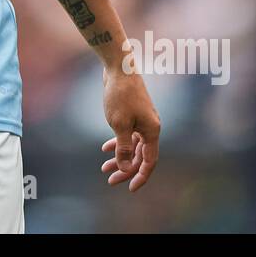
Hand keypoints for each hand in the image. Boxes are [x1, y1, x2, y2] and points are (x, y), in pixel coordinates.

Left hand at [99, 66, 160, 191]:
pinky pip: (128, 135)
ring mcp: (142, 120)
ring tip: (103, 167)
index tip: (129, 188)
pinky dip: (118, 143)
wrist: (119, 68)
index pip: (149, 161)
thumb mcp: (119, 125)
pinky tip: (104, 148)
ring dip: (119, 157)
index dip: (141, 176)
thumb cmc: (120, 95)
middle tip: (109, 180)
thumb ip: (123, 148)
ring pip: (132, 146)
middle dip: (125, 169)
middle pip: (140, 156)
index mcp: (152, 132)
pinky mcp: (134, 114)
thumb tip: (124, 168)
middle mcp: (150, 127)